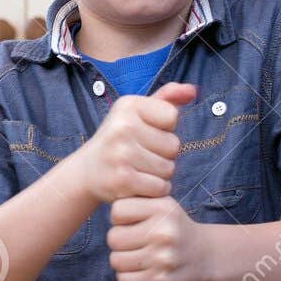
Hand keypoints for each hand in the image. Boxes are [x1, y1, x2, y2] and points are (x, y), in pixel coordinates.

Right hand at [71, 81, 195, 203]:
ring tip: (139, 170)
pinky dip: (155, 190)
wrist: (87, 172)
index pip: (172, 116)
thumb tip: (193, 90)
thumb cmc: (119, 139)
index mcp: (128, 105)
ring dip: (160, 174)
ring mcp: (122, 154)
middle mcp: (123, 126)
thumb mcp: (137, 113)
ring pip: (169, 168)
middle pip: (174, 145)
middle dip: (164, 155)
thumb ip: (166, 98)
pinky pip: (160, 187)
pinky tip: (139, 184)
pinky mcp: (123, 179)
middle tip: (141, 156)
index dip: (164, 129)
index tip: (144, 133)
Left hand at [108, 194, 206, 280]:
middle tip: (134, 242)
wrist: (205, 257)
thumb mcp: (162, 205)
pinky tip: (142, 271)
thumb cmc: (174, 229)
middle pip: (114, 238)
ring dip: (123, 260)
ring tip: (139, 256)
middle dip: (120, 241)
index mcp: (163, 209)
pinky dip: (129, 277)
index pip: (118, 211)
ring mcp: (162, 260)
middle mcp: (164, 233)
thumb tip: (110, 202)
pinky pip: (124, 280)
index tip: (132, 222)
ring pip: (116, 260)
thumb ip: (137, 200)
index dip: (120, 218)